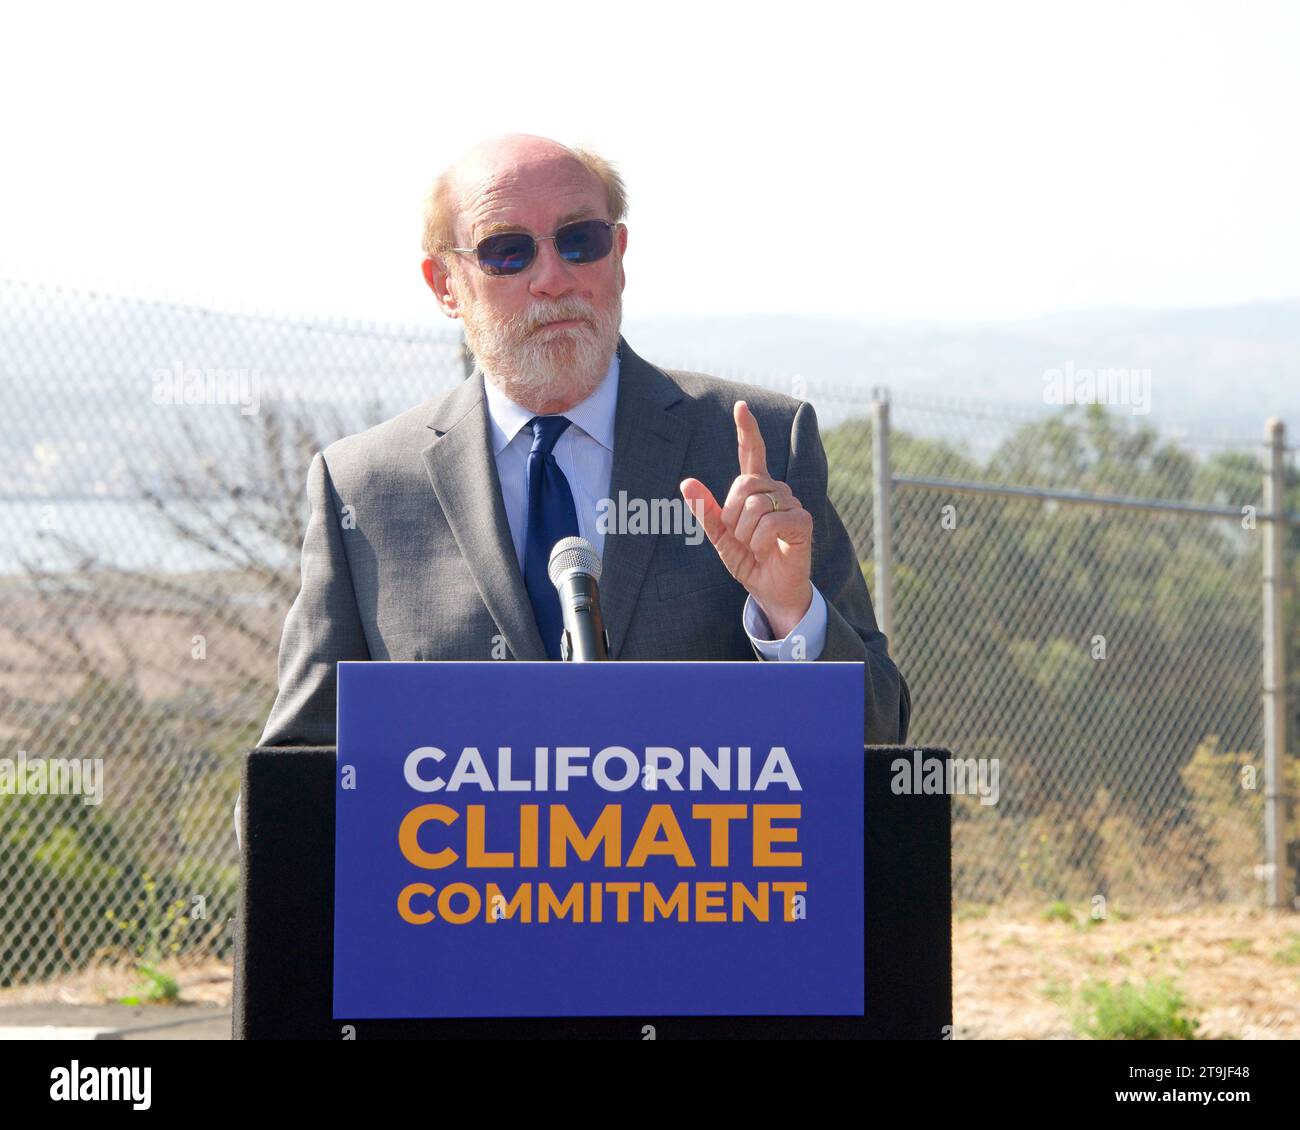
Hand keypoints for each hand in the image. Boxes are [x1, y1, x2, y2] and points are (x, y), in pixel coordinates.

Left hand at [680, 401, 813, 637]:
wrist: (770, 589)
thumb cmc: (749, 560)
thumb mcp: (720, 536)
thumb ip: (706, 509)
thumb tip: (686, 482)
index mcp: (756, 490)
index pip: (752, 454)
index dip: (747, 430)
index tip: (740, 407)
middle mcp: (776, 491)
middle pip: (744, 484)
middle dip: (732, 515)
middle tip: (741, 537)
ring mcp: (792, 504)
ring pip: (755, 505)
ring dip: (745, 533)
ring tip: (755, 546)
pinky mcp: (802, 521)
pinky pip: (770, 522)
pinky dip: (759, 541)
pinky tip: (766, 550)